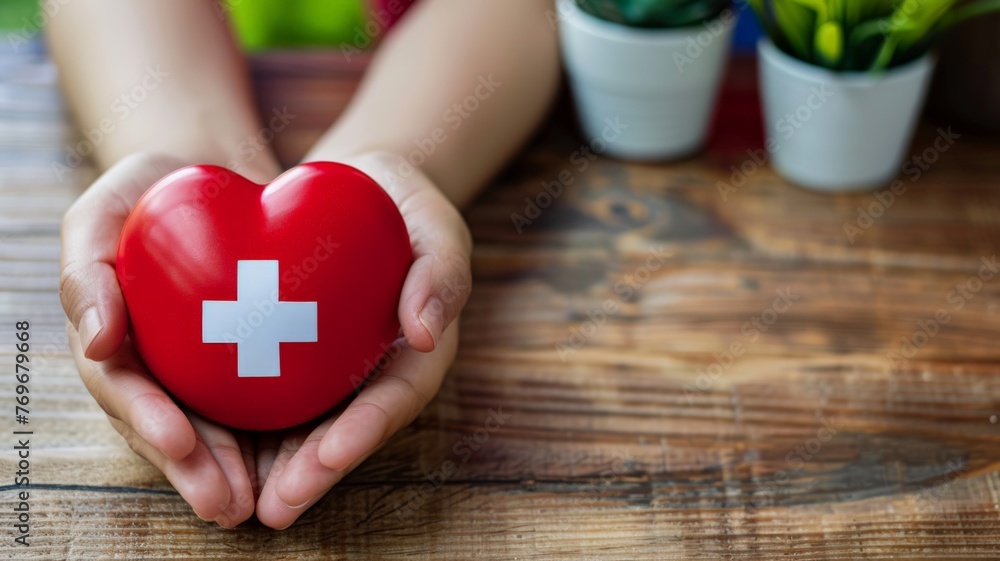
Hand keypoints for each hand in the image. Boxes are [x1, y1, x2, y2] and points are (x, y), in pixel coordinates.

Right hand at [61, 153, 262, 526]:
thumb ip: (86, 271)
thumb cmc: (151, 190)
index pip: (126, 391)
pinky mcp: (242, 364)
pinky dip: (269, 438)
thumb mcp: (102, 211)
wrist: (212, 179)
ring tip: (255, 506)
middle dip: (195, 470)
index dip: (148, 420)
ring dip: (230, 473)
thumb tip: (96, 342)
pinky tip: (297, 465)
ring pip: (211, 432)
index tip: (181, 442)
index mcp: (115, 340)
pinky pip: (253, 405)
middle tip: (226, 504)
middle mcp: (153, 367)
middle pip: (169, 429)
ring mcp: (195, 371)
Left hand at [253, 151, 472, 528]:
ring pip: (309, 427)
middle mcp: (378, 370)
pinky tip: (210, 449)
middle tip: (276, 507)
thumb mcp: (436, 222)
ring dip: (278, 469)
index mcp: (418, 349)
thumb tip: (430, 331)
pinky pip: (275, 395)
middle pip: (348, 429)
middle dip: (314, 472)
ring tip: (240, 504)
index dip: (364, 430)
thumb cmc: (405, 203)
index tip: (330, 455)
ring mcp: (338, 371)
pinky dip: (249, 427)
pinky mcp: (300, 359)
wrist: (358, 190)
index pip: (395, 397)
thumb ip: (442, 271)